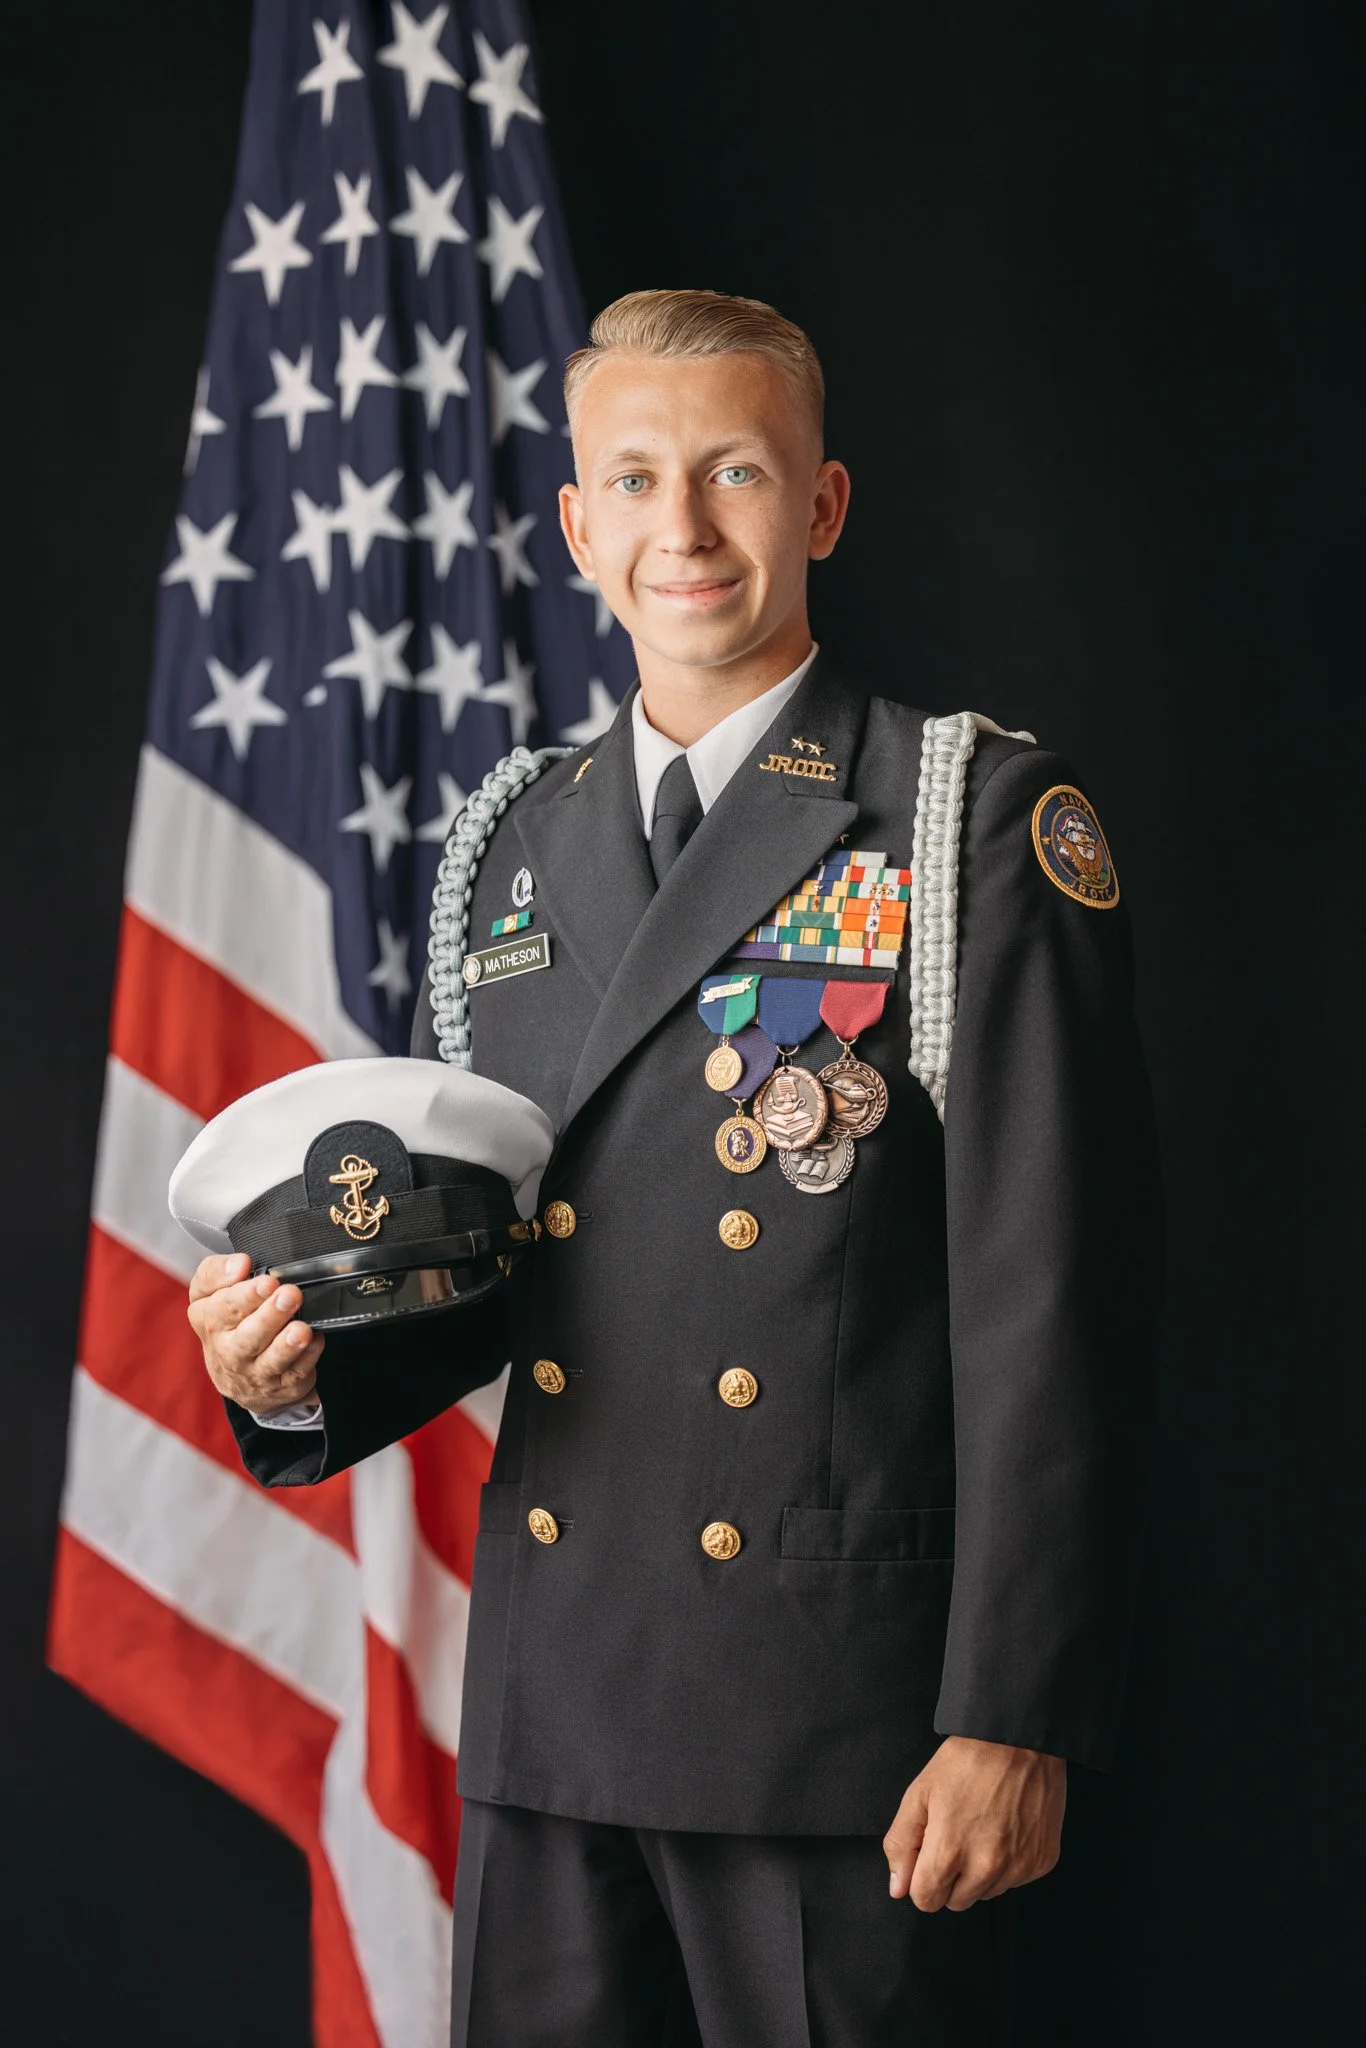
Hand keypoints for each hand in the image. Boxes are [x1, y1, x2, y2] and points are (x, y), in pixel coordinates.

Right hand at [187, 1253, 324, 1414]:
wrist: (233, 1376)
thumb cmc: (226, 1323)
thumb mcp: (209, 1293)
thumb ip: (217, 1272)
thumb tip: (239, 1264)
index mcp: (211, 1323)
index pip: (224, 1308)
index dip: (247, 1294)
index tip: (268, 1282)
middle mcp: (231, 1352)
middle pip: (248, 1337)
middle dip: (270, 1316)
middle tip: (290, 1295)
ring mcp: (256, 1373)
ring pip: (271, 1362)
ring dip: (288, 1346)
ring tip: (301, 1329)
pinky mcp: (280, 1388)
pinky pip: (295, 1376)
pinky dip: (308, 1359)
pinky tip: (315, 1341)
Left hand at [884, 1736, 1065, 1911]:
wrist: (1019, 1739)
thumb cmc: (966, 1761)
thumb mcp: (919, 1793)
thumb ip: (901, 1844)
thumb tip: (898, 1888)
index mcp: (950, 1852)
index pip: (926, 1900)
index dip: (921, 1877)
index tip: (929, 1852)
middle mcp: (987, 1868)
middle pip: (956, 1902)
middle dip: (949, 1878)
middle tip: (955, 1836)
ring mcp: (1019, 1867)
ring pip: (986, 1893)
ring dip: (979, 1873)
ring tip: (981, 1828)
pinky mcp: (1042, 1862)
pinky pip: (1015, 1881)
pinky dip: (1007, 1863)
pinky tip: (1004, 1829)